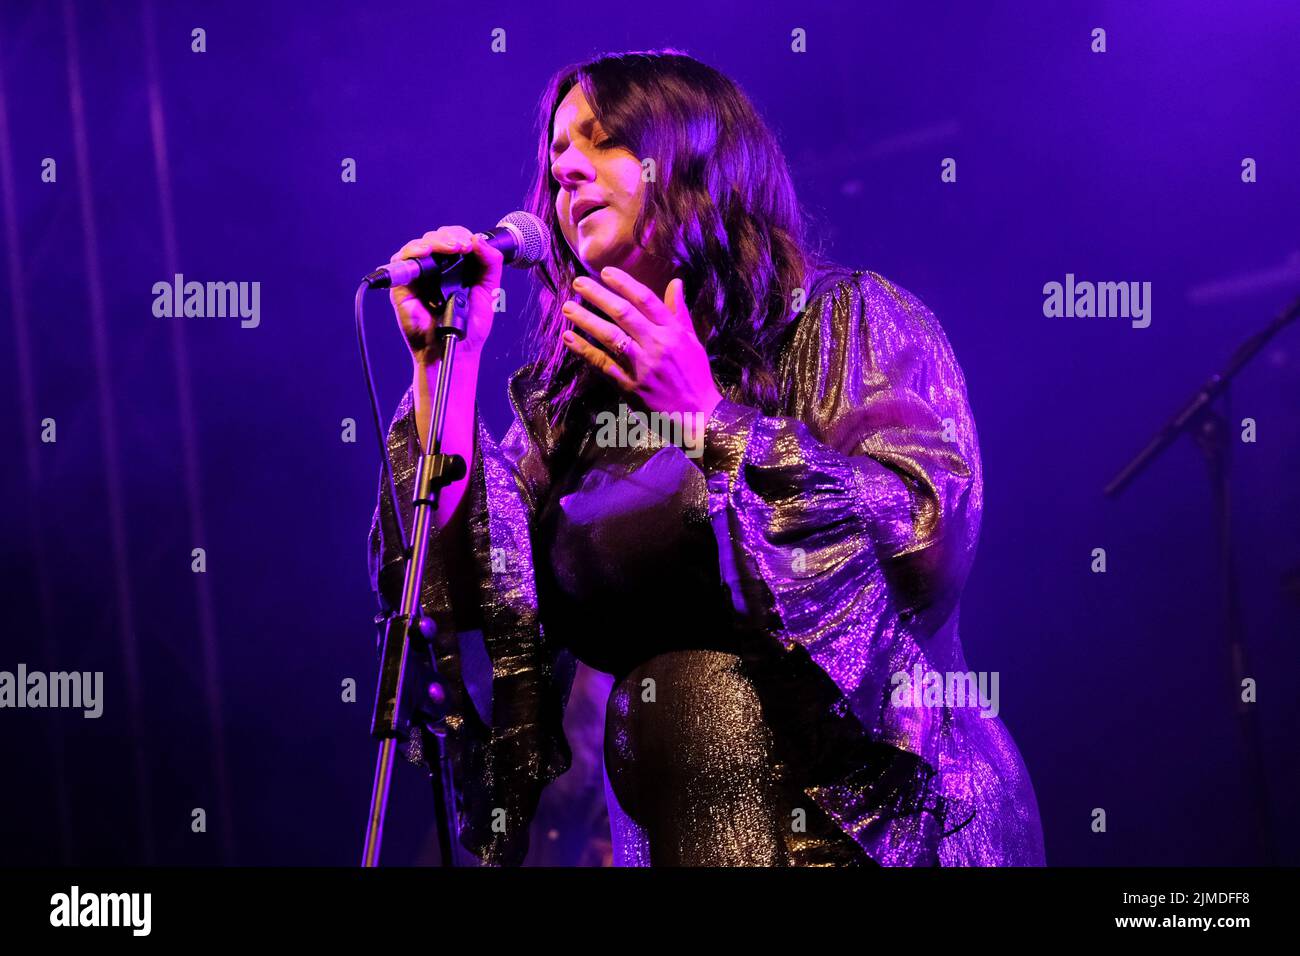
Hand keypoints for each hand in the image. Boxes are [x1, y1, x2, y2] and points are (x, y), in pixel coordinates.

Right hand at [388, 226, 503, 366]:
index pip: (453, 239)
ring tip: (452, 248)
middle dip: (451, 236)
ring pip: (419, 245)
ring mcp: (418, 277)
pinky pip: (402, 261)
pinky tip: (427, 252)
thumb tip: (479, 239)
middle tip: (463, 246)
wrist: (456, 349)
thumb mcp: (489, 291)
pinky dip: (414, 251)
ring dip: (436, 241)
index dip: (461, 235)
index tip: (472, 243)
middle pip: (436, 238)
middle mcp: (434, 270)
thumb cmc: (470, 326)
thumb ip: (490, 263)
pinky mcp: (403, 286)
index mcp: (454, 268)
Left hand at [560, 266, 723, 432]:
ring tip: (567, 308)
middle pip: (623, 314)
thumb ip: (680, 312)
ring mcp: (642, 366)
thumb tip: (676, 282)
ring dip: (586, 319)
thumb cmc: (695, 376)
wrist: (699, 415)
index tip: (604, 272)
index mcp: (673, 332)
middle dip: (598, 295)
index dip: (623, 283)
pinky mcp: (630, 387)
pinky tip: (569, 338)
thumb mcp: (692, 341)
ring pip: (610, 336)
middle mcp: (657, 345)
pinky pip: (603, 364)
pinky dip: (584, 350)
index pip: (646, 300)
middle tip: (578, 283)